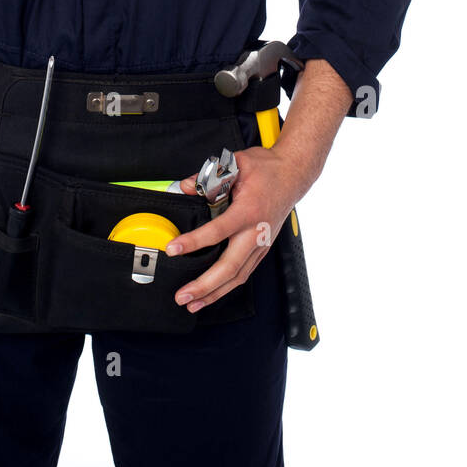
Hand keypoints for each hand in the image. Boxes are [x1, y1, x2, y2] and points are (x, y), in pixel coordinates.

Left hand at [166, 146, 300, 311]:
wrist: (293, 174)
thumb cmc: (267, 168)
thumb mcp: (235, 163)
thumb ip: (207, 177)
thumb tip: (184, 187)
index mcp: (249, 210)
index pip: (218, 231)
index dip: (194, 242)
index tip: (173, 249)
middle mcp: (257, 232)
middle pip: (230, 267)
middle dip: (204, 285)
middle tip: (182, 295)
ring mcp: (262, 244)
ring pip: (238, 276)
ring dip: (214, 293)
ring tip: (192, 303)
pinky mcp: (263, 249)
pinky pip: (244, 274)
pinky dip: (227, 287)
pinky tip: (212, 294)